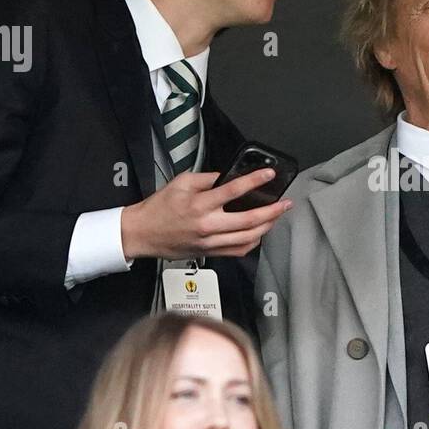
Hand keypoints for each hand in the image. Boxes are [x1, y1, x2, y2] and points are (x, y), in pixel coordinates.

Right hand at [120, 168, 291, 260]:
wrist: (142, 233)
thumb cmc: (159, 207)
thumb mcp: (181, 183)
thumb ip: (207, 178)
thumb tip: (229, 176)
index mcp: (199, 204)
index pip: (234, 190)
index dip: (255, 181)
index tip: (270, 175)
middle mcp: (207, 225)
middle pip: (248, 220)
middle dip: (272, 211)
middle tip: (285, 203)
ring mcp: (210, 242)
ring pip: (247, 238)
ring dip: (267, 227)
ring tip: (276, 216)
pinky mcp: (210, 253)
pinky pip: (238, 250)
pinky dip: (253, 242)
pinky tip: (259, 233)